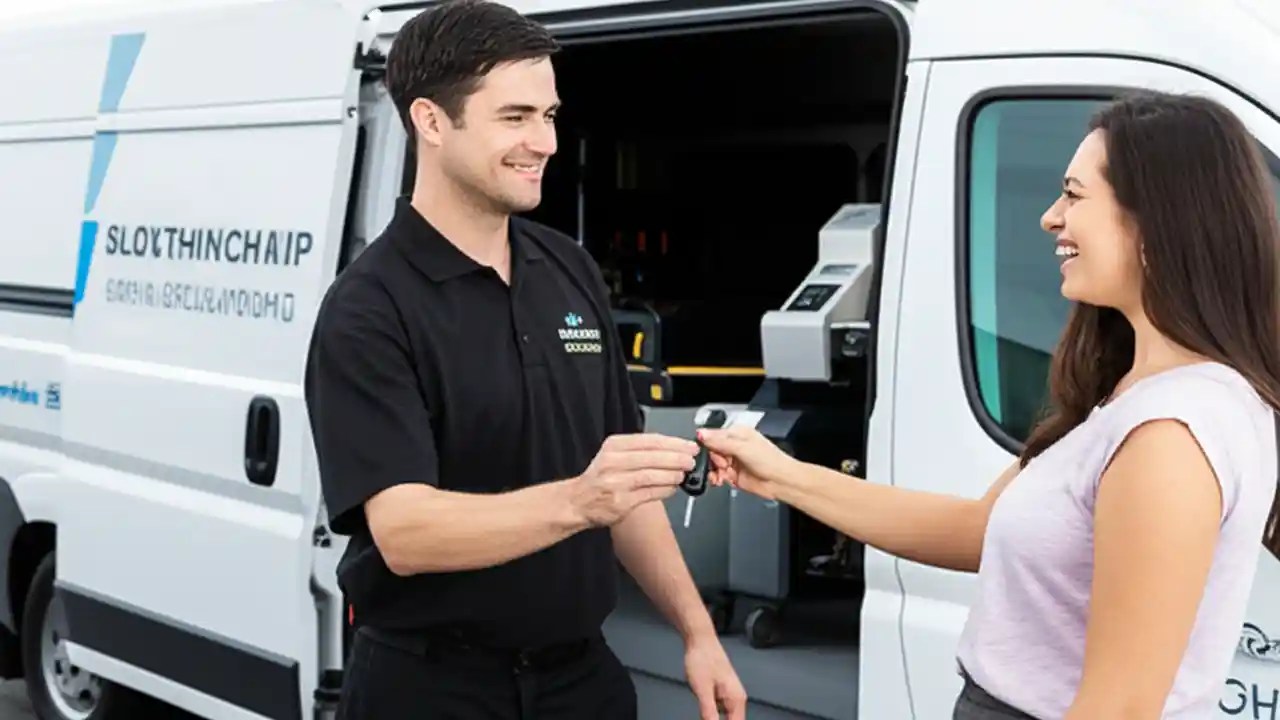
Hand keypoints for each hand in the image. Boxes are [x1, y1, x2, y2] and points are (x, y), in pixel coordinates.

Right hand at [569, 433, 697, 526]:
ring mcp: (616, 482)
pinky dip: (665, 490)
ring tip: (684, 474)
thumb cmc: (600, 478)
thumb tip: (673, 449)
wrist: (578, 502)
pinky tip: (672, 487)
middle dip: (677, 458)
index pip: (649, 440)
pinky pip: (649, 493)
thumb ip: (639, 450)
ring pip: (652, 475)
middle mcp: (613, 462)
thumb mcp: (613, 454)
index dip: (673, 443)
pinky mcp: (621, 502)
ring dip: (673, 474)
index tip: (688, 445)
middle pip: (652, 457)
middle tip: (691, 459)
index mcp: (614, 446)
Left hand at [685, 633, 746, 719]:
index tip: (710, 719)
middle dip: (716, 719)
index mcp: (736, 700)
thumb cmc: (702, 659)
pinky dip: (709, 707)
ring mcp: (730, 694)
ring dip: (712, 715)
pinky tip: (701, 696)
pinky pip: (717, 706)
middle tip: (705, 709)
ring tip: (703, 696)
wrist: (700, 639)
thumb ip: (709, 713)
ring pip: (723, 715)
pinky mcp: (722, 690)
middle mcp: (737, 698)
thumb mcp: (703, 690)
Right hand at [696, 426, 797, 501]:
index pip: (712, 436)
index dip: (707, 445)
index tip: (708, 452)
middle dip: (712, 460)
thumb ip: (720, 441)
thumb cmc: (770, 460)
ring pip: (712, 465)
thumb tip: (701, 434)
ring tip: (721, 474)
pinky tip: (720, 480)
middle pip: (710, 452)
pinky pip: (717, 476)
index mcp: (736, 434)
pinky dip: (716, 479)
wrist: (780, 481)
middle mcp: (733, 446)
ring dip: (713, 471)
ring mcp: (732, 461)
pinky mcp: (732, 475)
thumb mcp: (742, 447)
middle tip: (721, 463)